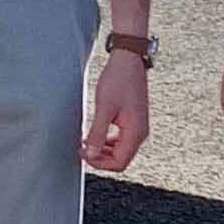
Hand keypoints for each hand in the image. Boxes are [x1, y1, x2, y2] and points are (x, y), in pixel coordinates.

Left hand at [83, 49, 151, 172]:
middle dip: (100, 159)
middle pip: (121, 160)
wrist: (128, 60)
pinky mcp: (133, 120)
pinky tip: (95, 135)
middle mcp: (140, 132)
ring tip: (87, 143)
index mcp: (136, 132)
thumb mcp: (104, 108)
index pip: (120, 163)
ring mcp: (138, 126)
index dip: (100, 163)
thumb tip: (91, 154)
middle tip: (83, 150)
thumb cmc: (118, 79)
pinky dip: (108, 142)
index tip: (84, 154)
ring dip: (103, 151)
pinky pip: (121, 140)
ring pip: (121, 151)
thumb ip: (97, 133)